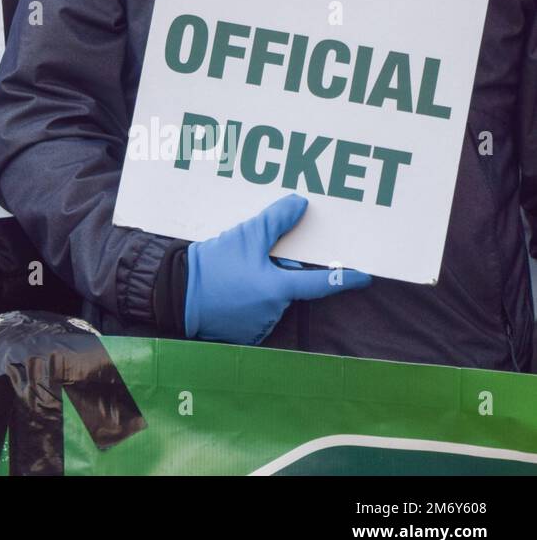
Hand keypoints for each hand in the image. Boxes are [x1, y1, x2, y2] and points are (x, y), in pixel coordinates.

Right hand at [184, 193, 372, 344]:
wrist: (176, 293)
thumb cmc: (213, 265)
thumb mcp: (245, 236)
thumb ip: (275, 221)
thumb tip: (300, 204)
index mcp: (278, 289)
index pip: (319, 283)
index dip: (343, 279)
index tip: (363, 277)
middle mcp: (273, 312)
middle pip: (287, 287)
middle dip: (278, 272)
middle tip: (256, 258)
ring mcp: (258, 327)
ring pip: (270, 300)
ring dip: (262, 286)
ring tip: (235, 272)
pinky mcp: (242, 335)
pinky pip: (254, 314)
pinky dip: (248, 302)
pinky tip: (229, 289)